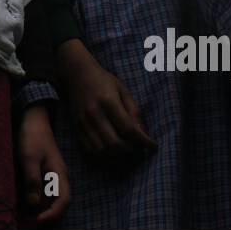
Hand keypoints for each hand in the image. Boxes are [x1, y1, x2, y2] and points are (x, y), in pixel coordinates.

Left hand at [17, 105, 69, 225]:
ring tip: (27, 215)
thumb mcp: (29, 158)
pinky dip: (38, 199)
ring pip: (52, 198)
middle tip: (31, 221)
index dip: (53, 214)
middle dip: (48, 214)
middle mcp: (60, 177)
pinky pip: (46, 191)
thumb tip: (33, 203)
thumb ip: (32, 180)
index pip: (63, 201)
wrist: (33, 119)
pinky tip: (27, 202)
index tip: (38, 220)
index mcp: (59, 174)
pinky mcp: (46, 173)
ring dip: (42, 208)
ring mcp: (54, 175)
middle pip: (59, 202)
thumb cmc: (32, 137)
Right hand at [57, 39, 156, 158]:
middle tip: (139, 148)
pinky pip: (90, 150)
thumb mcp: (123, 90)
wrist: (77, 75)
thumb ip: (133, 112)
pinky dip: (104, 155)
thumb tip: (142, 134)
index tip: (153, 146)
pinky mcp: (77, 128)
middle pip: (114, 143)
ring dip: (117, 155)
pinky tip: (112, 150)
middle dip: (130, 150)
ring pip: (101, 150)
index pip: (128, 128)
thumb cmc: (104, 81)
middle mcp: (94, 114)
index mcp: (108, 101)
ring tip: (126, 150)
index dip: (143, 141)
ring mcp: (83, 122)